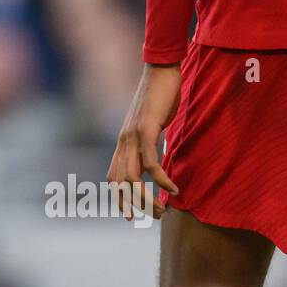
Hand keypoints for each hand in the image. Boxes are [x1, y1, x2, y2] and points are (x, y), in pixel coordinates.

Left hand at [106, 63, 182, 220]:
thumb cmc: (159, 98)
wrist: (160, 70)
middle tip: (154, 216)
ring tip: (163, 209)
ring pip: (133, 177)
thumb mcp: (152, 125)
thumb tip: (155, 160)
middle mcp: (123, 141)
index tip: (129, 215)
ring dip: (148, 198)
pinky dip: (161, 179)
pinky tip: (173, 189)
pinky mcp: (147, 128)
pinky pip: (151, 162)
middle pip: (121, 182)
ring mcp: (133, 135)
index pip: (113, 176)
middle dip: (134, 204)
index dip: (118, 197)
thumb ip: (150, 142)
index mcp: (123, 141)